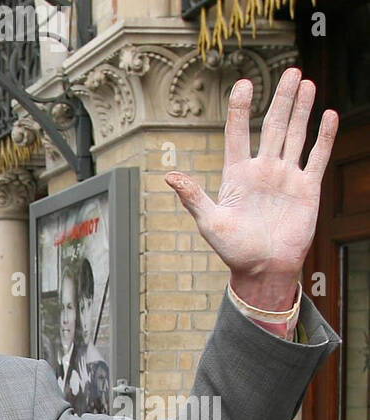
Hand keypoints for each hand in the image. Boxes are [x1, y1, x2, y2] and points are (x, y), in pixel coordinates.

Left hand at [167, 69, 336, 309]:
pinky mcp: (306, 188)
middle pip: (274, 126)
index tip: (244, 83)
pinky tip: (328, 116)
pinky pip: (317, 157)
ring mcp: (285, 177)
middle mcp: (262, 171)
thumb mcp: (209, 222)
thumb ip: (193, 197)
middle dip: (282, 99)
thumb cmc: (232, 250)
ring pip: (296, 134)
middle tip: (291, 71)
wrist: (263, 270)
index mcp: (236, 176)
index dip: (241, 109)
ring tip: (307, 82)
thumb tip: (170, 176)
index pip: (238, 134)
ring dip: (302, 109)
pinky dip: (323, 137)